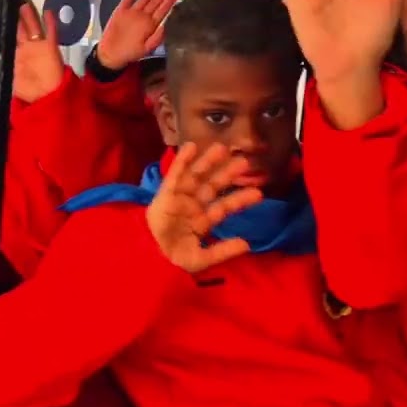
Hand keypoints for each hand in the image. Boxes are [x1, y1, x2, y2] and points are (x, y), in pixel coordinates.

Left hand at [12, 3, 63, 102]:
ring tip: (22, 5)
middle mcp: (25, 47)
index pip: (5, 37)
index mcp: (13, 54)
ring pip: (32, 26)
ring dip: (28, 16)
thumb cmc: (26, 90)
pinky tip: (48, 12)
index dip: (0, 28)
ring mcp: (38, 45)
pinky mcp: (50, 46)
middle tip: (6, 4)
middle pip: (18, 28)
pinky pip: (51, 32)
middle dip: (13, 17)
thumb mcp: (4, 79)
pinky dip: (50, 22)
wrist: (46, 96)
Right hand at [95, 0, 178, 69]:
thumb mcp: (146, 49)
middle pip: (156, 1)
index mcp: (151, 25)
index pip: (163, 10)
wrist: (111, 54)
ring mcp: (132, 13)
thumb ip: (156, 38)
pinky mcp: (121, 11)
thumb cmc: (130, 53)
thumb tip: (165, 27)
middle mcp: (144, 17)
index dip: (170, 0)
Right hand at [146, 143, 263, 272]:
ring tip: (222, 148)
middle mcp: (193, 206)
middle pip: (212, 186)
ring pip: (196, 176)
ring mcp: (179, 198)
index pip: (224, 207)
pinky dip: (181, 161)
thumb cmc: (172, 260)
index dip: (240, 199)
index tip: (258, 193)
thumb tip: (247, 244)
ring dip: (208, 162)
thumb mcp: (200, 259)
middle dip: (227, 174)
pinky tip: (191, 146)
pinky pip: (174, 175)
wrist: (148, 259)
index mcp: (202, 220)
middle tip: (245, 162)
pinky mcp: (165, 194)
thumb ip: (222, 251)